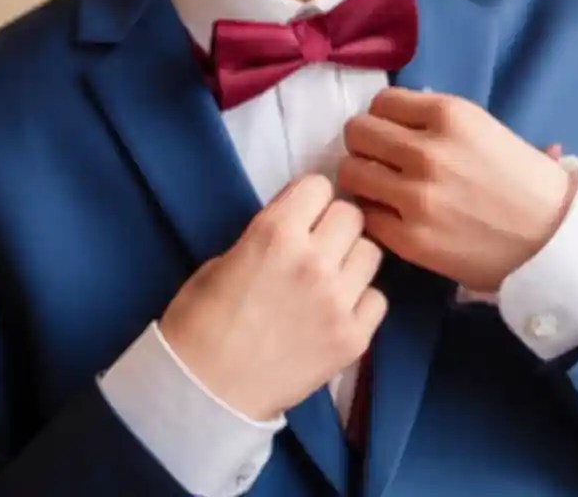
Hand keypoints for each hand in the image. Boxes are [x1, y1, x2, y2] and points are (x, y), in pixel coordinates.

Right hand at [159, 175, 386, 421]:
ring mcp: (339, 300)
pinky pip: (378, 299)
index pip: (320, 186)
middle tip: (319, 246)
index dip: (310, 199)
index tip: (303, 214)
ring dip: (352, 261)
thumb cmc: (199, 322)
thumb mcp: (225, 258)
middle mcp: (314, 259)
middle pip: (352, 216)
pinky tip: (337, 313)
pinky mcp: (354, 337)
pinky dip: (361, 302)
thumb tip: (298, 226)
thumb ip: (268, 236)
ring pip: (372, 254)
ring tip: (331, 280)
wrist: (205, 391)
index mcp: (275, 233)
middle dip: (335, 225)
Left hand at [338, 87, 574, 292]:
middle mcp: (427, 151)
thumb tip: (391, 116)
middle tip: (378, 160)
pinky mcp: (410, 239)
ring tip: (380, 188)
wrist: (552, 239)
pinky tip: (392, 216)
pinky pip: (365, 214)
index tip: (391, 133)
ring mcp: (416, 197)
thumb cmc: (524, 181)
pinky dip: (373, 214)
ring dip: (361, 177)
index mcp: (450, 115)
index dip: (383, 118)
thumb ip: (436, 120)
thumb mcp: (485, 129)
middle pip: (357, 132)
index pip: (381, 102)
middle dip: (364, 145)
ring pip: (350, 172)